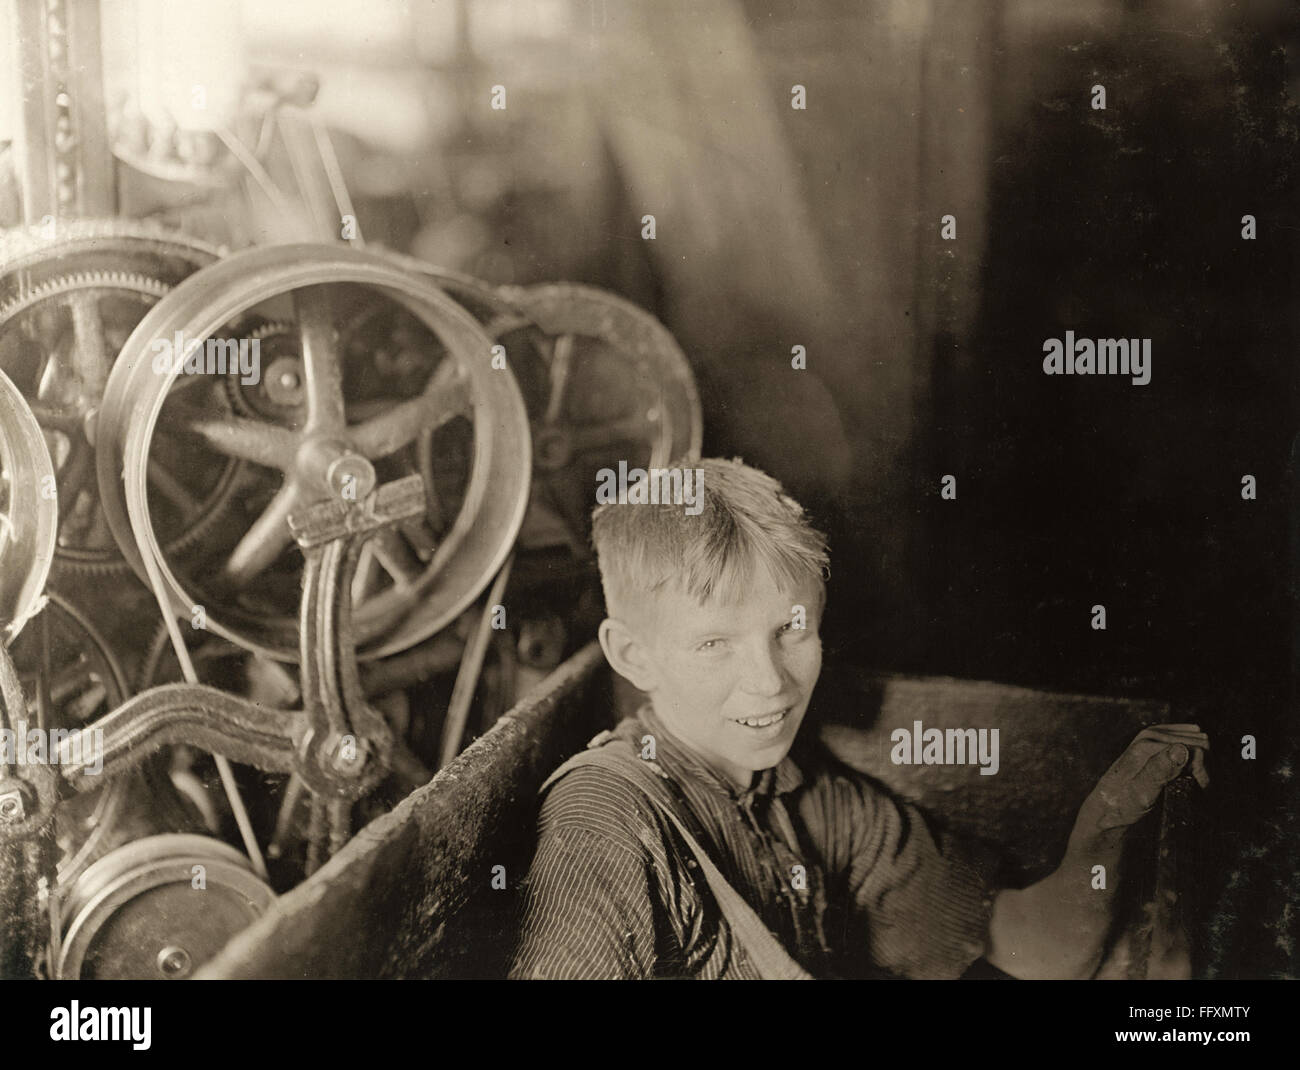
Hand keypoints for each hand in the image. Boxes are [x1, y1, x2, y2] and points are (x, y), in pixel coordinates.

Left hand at [1074, 724, 1209, 836]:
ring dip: (1202, 764)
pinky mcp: (1158, 741)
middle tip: (1197, 790)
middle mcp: (1150, 735)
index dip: (1204, 773)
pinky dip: (1194, 757)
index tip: (1201, 792)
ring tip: (1193, 784)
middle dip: (1205, 768)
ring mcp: (1154, 736)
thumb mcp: (1141, 793)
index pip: (1197, 749)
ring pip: (1199, 742)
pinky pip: (1189, 741)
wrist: (1107, 808)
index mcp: (1147, 744)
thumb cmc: (1122, 805)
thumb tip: (1181, 749)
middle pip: (1201, 743)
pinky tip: (1188, 773)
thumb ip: (1159, 770)